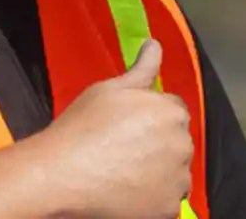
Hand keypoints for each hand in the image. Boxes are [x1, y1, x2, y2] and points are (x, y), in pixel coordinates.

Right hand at [35, 40, 191, 218]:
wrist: (63, 174)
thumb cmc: (83, 126)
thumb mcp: (110, 89)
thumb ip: (142, 68)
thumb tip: (155, 44)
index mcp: (171, 112)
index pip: (173, 111)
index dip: (151, 117)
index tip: (129, 126)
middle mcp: (182, 145)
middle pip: (176, 142)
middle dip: (158, 144)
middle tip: (123, 150)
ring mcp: (177, 181)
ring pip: (174, 173)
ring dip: (158, 172)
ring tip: (123, 172)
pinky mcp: (168, 209)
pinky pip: (166, 201)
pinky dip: (152, 198)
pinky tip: (126, 192)